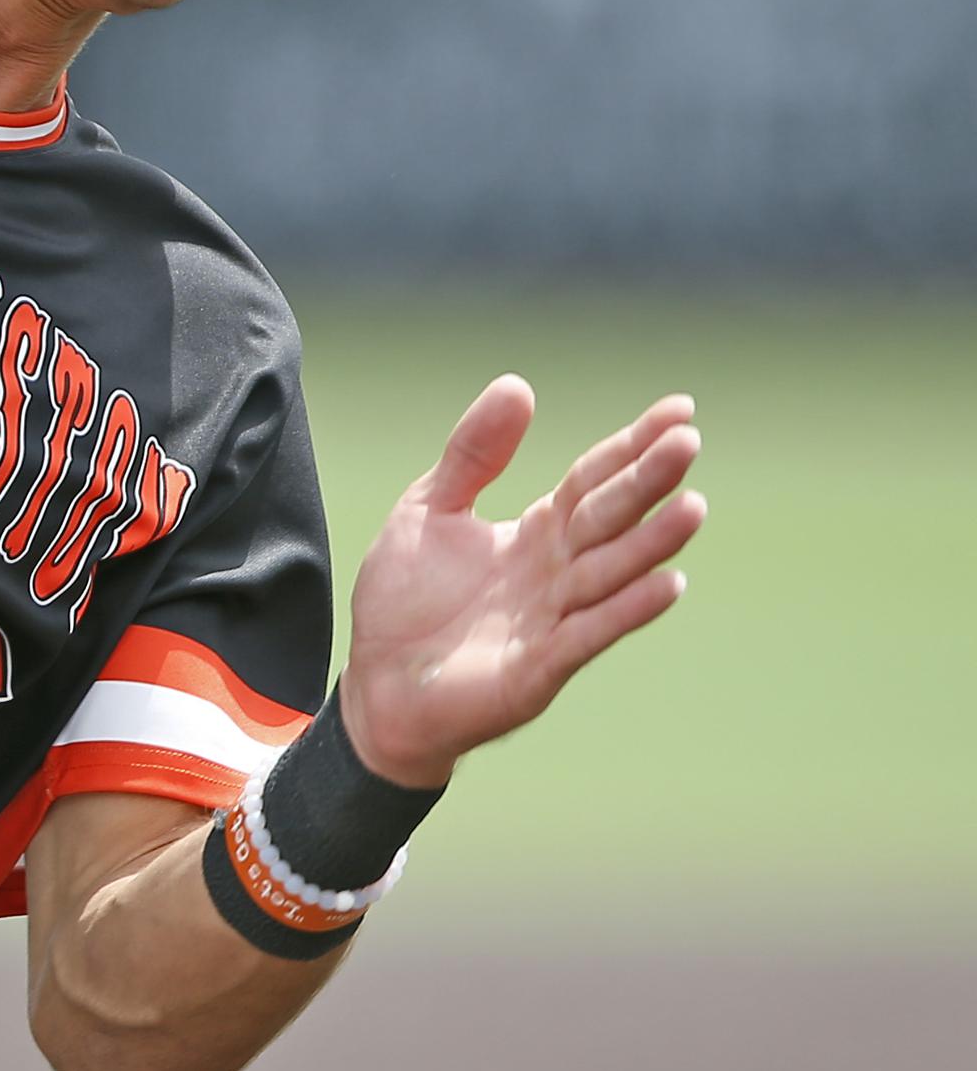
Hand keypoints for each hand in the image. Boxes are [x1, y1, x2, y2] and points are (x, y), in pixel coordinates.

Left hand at [338, 376, 705, 789]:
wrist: (377, 686)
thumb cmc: (406, 601)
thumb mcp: (428, 509)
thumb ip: (473, 454)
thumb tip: (518, 384)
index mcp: (535, 532)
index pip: (593, 480)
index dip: (632, 445)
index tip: (680, 409)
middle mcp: (556, 572)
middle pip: (609, 518)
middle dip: (648, 482)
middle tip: (688, 442)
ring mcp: (554, 619)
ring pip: (611, 572)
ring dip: (652, 543)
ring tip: (692, 507)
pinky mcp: (540, 666)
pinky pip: (589, 632)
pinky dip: (627, 610)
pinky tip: (667, 584)